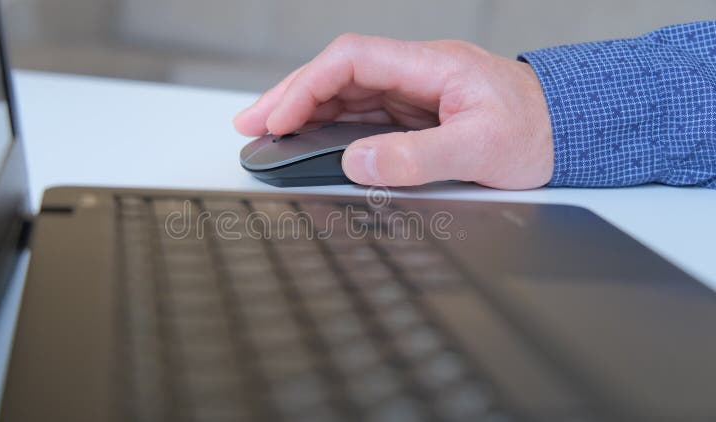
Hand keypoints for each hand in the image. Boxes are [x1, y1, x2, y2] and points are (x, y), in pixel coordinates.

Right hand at [233, 34, 553, 188]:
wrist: (572, 131)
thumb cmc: (538, 133)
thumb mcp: (481, 152)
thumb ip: (416, 158)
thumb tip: (356, 163)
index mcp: (433, 67)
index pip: (354, 60)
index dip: (309, 85)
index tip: (280, 117)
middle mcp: (417, 73)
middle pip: (339, 73)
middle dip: (290, 96)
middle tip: (250, 124)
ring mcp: (415, 92)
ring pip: (346, 92)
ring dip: (303, 109)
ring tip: (267, 132)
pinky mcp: (416, 113)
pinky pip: (362, 113)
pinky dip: (329, 124)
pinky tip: (308, 137)